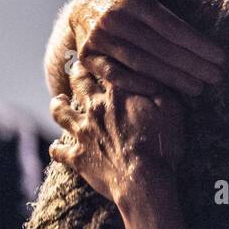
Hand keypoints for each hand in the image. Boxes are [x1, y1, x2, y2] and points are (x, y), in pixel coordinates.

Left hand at [49, 61, 185, 204]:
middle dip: (77, 72)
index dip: (104, 54)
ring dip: (57, 104)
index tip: (104, 47)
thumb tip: (154, 67)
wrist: (144, 182)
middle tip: (78, 67)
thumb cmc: (162, 144)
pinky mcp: (78, 157)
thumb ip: (159, 85)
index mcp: (118, 93)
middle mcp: (95, 108)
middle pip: (78, 82)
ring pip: (60, 112)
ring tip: (58, 100)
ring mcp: (82, 133)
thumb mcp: (172, 108)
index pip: (106, 64)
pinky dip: (56, 147)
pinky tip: (57, 145)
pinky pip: (58, 150)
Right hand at [70, 0, 224, 97]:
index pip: (171, 26)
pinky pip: (116, 76)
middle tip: (217, 76)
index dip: (197, 43)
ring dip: (173, 78)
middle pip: (160, 48)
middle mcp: (113, 18)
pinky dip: (140, 84)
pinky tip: (164, 92)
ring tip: (199, 88)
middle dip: (192, 65)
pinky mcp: (88, 57)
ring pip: (142, 64)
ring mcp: (98, 39)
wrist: (82, 7)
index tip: (221, 56)